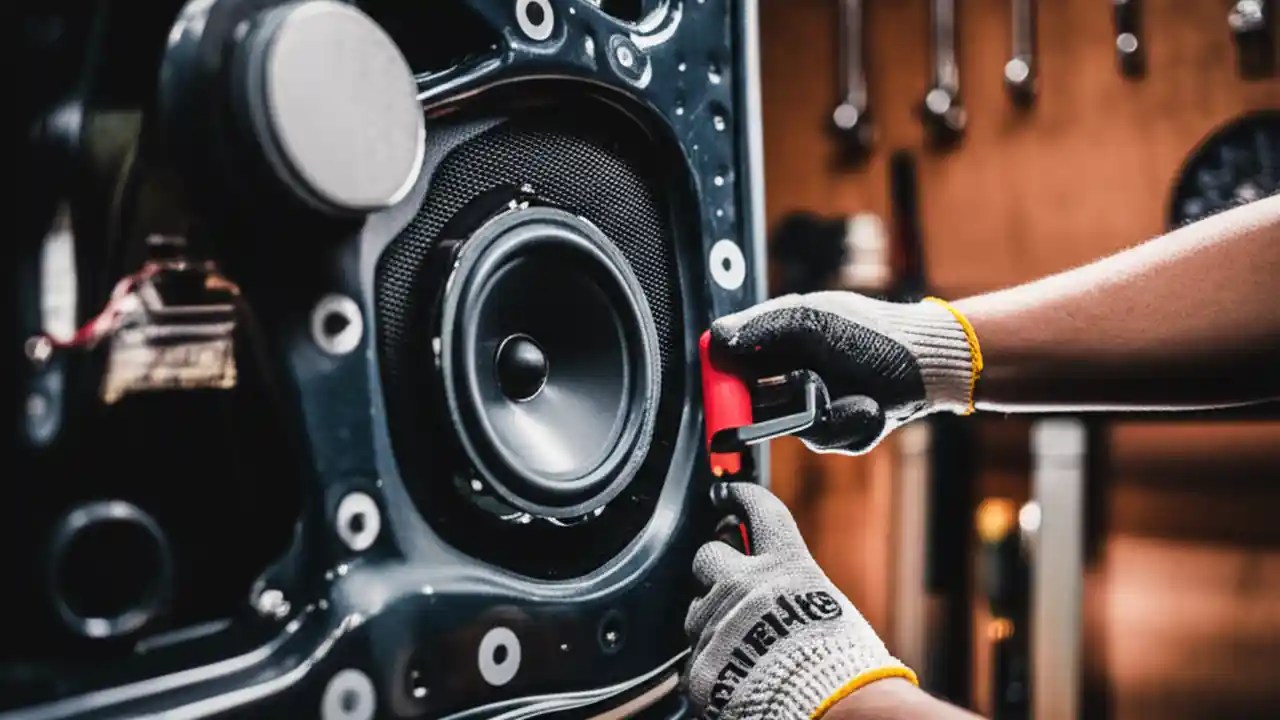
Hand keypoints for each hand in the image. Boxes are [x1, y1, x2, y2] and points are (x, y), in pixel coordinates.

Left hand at [684, 482, 916, 718]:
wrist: (832, 709)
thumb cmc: (842, 665)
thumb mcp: (825, 606)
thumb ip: (791, 588)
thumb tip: (773, 584)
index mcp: (785, 566)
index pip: (758, 511)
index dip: (739, 496)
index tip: (726, 492)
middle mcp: (744, 585)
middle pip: (707, 555)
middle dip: (714, 565)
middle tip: (726, 577)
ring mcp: (718, 623)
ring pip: (695, 609)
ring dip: (711, 619)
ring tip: (740, 644)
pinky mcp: (702, 663)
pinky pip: (694, 657)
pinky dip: (710, 664)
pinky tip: (732, 673)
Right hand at [709, 292, 981, 453]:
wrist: (926, 364)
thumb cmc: (871, 332)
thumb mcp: (814, 319)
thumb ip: (764, 327)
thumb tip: (718, 339)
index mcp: (775, 338)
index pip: (726, 359)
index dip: (717, 378)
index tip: (719, 392)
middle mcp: (786, 371)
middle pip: (748, 402)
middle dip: (771, 407)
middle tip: (797, 401)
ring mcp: (808, 403)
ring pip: (789, 427)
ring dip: (826, 415)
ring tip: (858, 399)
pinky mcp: (833, 429)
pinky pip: (825, 439)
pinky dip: (850, 425)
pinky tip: (870, 408)